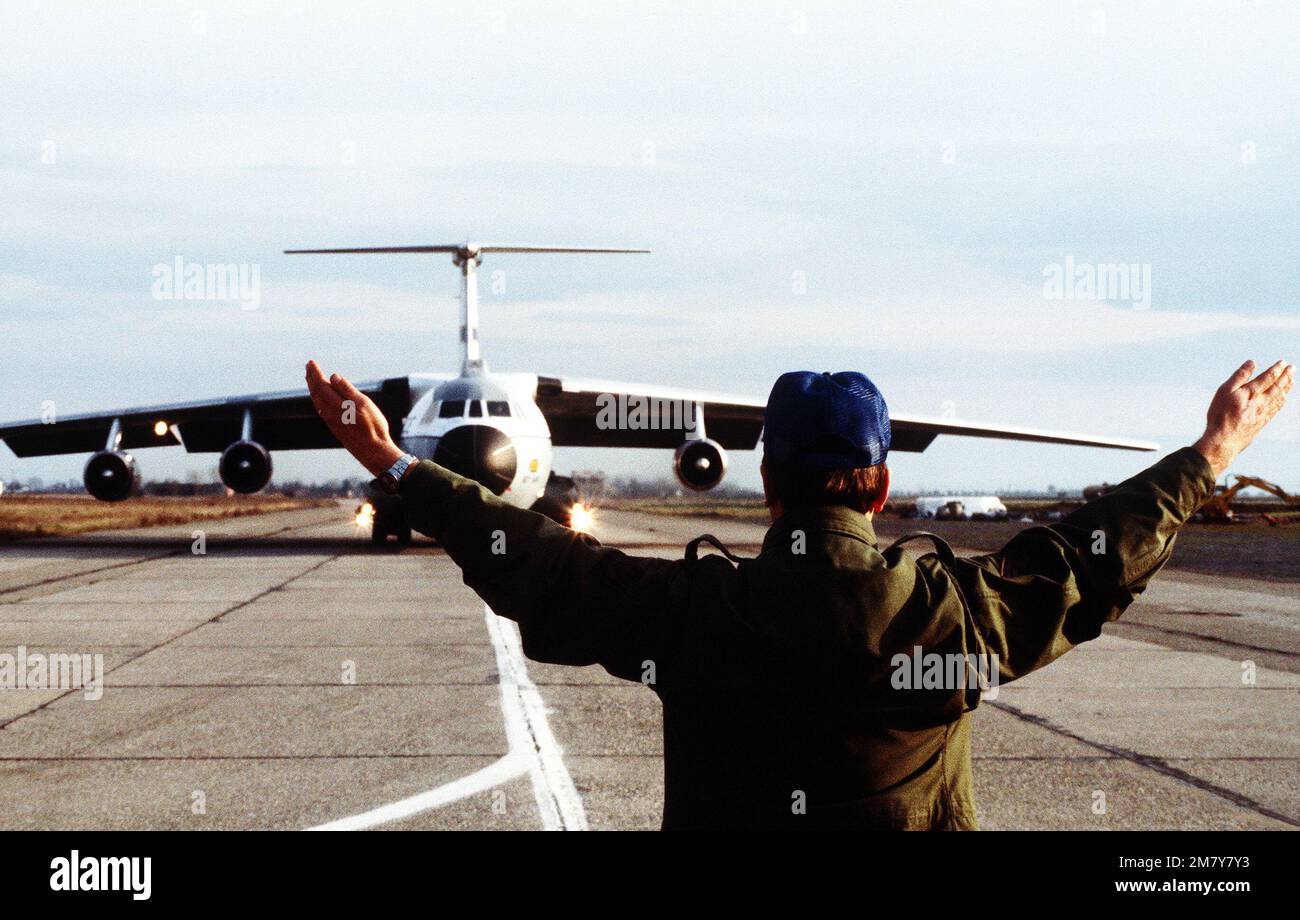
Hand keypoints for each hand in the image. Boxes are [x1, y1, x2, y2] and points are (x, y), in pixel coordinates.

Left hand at [305, 360, 403, 476]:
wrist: (373, 450)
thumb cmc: (373, 426)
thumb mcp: (364, 404)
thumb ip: (347, 390)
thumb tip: (333, 377)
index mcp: (336, 405)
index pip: (321, 385)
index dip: (315, 373)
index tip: (311, 362)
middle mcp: (330, 413)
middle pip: (316, 392)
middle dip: (311, 378)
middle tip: (308, 366)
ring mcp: (331, 421)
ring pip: (317, 401)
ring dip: (313, 388)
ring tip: (311, 379)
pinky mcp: (334, 427)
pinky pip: (320, 409)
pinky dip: (317, 399)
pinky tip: (320, 398)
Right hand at [1192, 359, 1293, 476]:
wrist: (1224, 440)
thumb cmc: (1221, 415)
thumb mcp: (1224, 391)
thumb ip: (1239, 376)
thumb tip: (1251, 363)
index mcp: (1252, 392)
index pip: (1268, 377)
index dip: (1277, 369)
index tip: (1283, 362)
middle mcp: (1261, 402)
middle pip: (1277, 387)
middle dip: (1285, 376)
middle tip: (1292, 368)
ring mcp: (1263, 413)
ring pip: (1279, 398)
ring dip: (1286, 388)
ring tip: (1292, 381)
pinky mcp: (1262, 422)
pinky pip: (1276, 409)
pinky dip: (1281, 402)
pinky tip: (1283, 399)